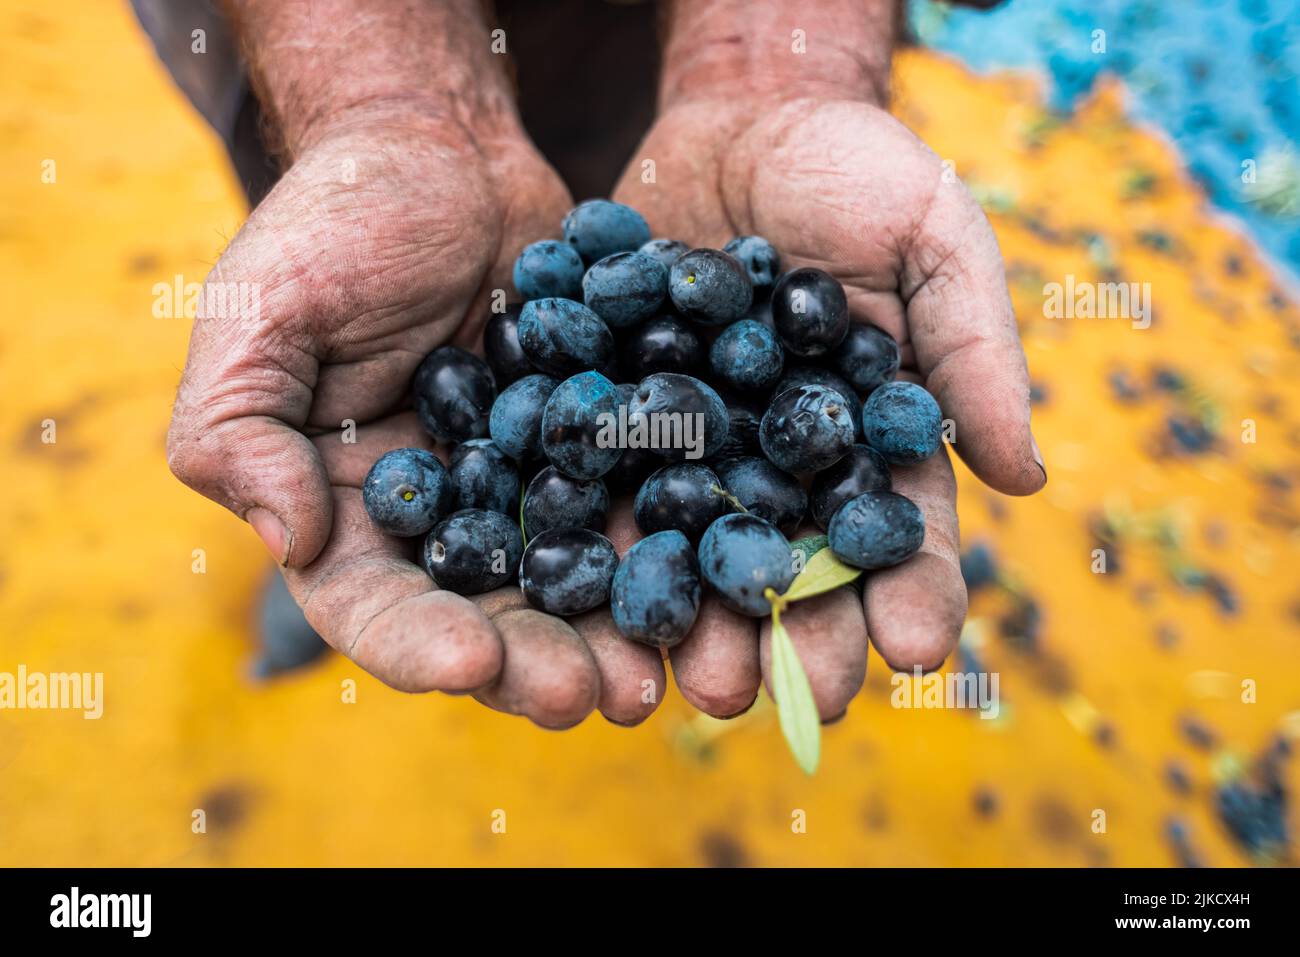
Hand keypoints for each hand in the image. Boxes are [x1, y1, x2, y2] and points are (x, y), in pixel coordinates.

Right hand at [167, 105, 626, 716]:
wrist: (441, 150)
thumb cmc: (334, 225)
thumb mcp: (261, 315)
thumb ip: (240, 430)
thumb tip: (292, 540)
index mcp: (349, 510)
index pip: (372, 605)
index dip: (417, 643)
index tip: (472, 663)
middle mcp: (443, 522)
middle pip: (487, 620)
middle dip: (536, 665)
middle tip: (591, 696)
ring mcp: (528, 490)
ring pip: (572, 588)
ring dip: (612, 638)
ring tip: (658, 677)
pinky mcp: (598, 449)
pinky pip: (637, 512)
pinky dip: (671, 554)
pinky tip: (710, 588)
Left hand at [610, 74, 1045, 719]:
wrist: (736, 118)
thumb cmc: (855, 171)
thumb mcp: (931, 236)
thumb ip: (972, 347)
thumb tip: (1025, 478)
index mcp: (868, 441)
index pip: (900, 531)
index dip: (913, 590)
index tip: (918, 648)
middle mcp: (780, 466)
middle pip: (793, 567)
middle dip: (798, 636)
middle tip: (796, 698)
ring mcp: (695, 452)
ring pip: (697, 556)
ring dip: (700, 624)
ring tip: (700, 684)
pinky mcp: (617, 423)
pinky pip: (608, 492)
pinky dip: (606, 548)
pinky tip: (601, 605)